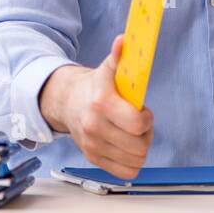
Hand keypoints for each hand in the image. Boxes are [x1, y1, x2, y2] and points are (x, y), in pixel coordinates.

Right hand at [39, 34, 153, 178]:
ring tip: (131, 135)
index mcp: (101, 104)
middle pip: (139, 146)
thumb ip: (119, 56)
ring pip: (135, 161)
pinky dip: (130, 163)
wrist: (67, 102)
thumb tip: (124, 40)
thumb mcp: (108, 69)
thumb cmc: (95, 87)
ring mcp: (92, 146)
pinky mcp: (93, 158)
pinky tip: (125, 148)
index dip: (147, 119)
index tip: (142, 112)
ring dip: (139, 149)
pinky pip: (125, 172)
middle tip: (138, 125)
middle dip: (145, 135)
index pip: (137, 124)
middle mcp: (94, 128)